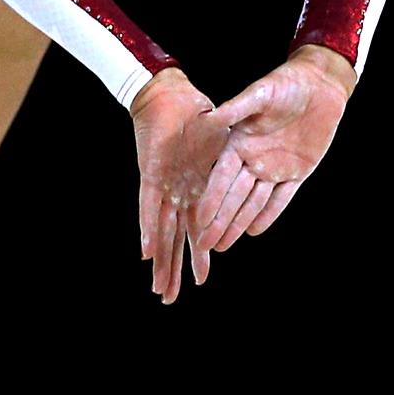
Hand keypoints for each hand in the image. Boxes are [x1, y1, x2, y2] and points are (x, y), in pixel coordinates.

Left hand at [131, 68, 229, 302]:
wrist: (167, 95)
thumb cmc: (194, 110)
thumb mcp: (224, 134)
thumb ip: (236, 150)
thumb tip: (247, 160)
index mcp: (201, 186)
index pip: (203, 225)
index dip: (202, 251)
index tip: (204, 276)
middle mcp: (183, 192)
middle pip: (181, 237)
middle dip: (179, 268)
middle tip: (172, 299)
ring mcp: (165, 186)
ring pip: (164, 230)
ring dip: (163, 260)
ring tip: (160, 290)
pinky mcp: (150, 176)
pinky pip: (147, 207)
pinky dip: (146, 228)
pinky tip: (146, 252)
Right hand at [195, 46, 353, 249]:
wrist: (319, 86)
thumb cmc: (286, 84)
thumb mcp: (261, 94)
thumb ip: (237, 108)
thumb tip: (210, 117)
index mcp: (239, 142)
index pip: (220, 177)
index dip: (210, 199)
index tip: (197, 219)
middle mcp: (253, 159)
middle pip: (233, 196)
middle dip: (218, 221)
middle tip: (203, 244)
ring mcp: (274, 168)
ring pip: (253, 202)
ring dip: (237, 223)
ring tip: (221, 245)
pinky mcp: (296, 172)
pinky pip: (281, 198)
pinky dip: (268, 215)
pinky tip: (253, 232)